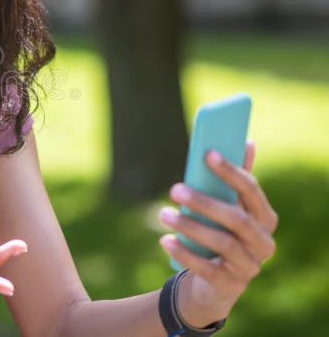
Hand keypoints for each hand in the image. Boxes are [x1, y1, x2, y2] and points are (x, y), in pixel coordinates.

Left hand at [157, 141, 277, 326]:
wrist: (215, 283)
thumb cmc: (221, 234)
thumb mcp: (227, 207)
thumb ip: (234, 180)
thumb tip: (247, 141)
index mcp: (265, 218)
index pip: (251, 190)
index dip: (230, 171)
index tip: (207, 153)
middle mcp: (264, 243)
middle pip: (236, 218)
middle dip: (204, 202)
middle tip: (174, 189)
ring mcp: (250, 267)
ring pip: (222, 243)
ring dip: (190, 226)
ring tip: (162, 214)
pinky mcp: (231, 286)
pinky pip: (207, 268)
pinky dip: (185, 253)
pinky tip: (165, 241)